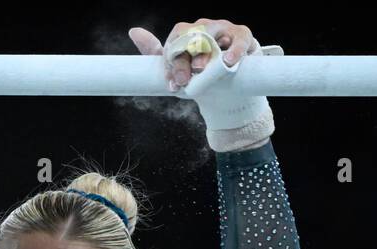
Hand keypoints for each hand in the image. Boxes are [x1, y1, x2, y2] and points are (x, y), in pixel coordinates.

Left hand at [128, 18, 260, 90]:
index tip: (172, 84)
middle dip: (184, 60)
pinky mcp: (242, 36)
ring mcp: (224, 29)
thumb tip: (134, 31)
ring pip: (211, 34)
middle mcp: (203, 27)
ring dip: (205, 53)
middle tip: (184, 81)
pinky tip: (228, 61)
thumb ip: (156, 55)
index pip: (174, 42)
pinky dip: (235, 49)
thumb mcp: (176, 72)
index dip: (171, 62)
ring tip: (201, 70)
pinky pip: (239, 38)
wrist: (226, 93)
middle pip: (190, 37)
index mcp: (186, 35)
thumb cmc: (200, 79)